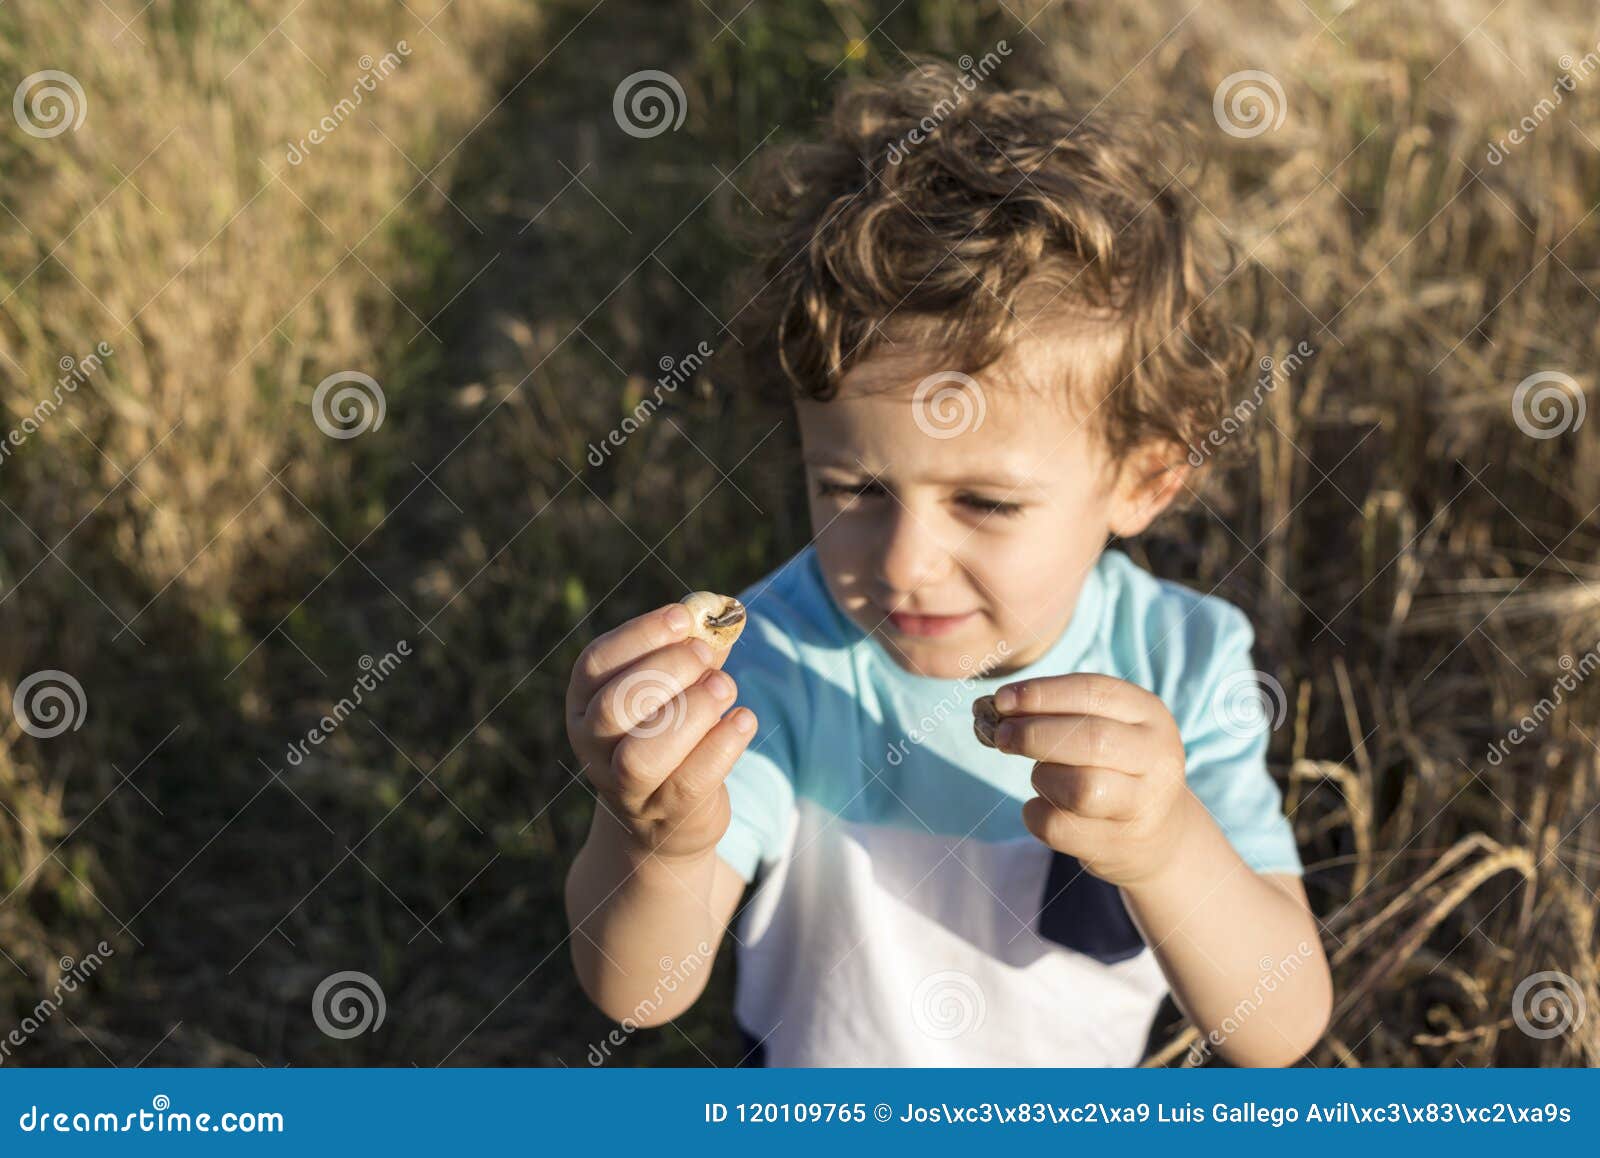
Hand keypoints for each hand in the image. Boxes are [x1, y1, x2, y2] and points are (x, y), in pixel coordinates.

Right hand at [566, 602, 756, 862]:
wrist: (668, 818)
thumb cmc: (670, 732)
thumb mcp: (675, 687)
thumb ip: (694, 649)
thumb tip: (726, 610)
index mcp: (585, 704)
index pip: (595, 664)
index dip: (639, 636)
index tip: (682, 618)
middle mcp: (594, 748)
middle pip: (613, 707)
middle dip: (665, 671)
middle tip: (706, 654)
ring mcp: (625, 788)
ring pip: (642, 755)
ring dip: (689, 712)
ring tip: (725, 686)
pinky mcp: (667, 814)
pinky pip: (690, 783)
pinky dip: (722, 746)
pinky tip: (745, 719)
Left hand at [983, 673, 1194, 887]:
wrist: (1157, 834)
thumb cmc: (1112, 767)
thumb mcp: (1103, 727)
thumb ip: (1056, 713)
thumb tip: (989, 708)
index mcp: (1150, 714)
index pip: (1093, 692)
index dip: (1041, 693)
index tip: (1001, 699)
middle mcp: (1157, 757)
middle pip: (1090, 739)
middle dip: (1033, 734)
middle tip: (1001, 736)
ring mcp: (1144, 805)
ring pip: (1080, 788)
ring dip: (1043, 778)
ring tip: (1042, 778)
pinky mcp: (1119, 845)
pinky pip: (1059, 827)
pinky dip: (1035, 814)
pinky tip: (1042, 807)